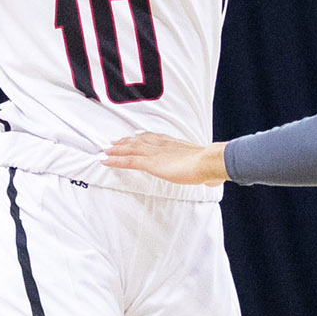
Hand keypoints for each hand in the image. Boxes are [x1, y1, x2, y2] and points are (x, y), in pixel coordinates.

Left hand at [103, 133, 228, 185]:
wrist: (207, 162)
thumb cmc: (208, 164)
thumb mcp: (203, 163)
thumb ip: (201, 168)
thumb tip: (211, 178)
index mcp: (172, 143)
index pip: (152, 138)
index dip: (141, 137)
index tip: (133, 137)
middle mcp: (161, 145)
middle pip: (138, 141)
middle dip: (125, 142)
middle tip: (113, 143)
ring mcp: (155, 153)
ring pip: (130, 149)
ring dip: (117, 150)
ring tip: (106, 150)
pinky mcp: (150, 163)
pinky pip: (128, 161)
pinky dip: (115, 160)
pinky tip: (106, 160)